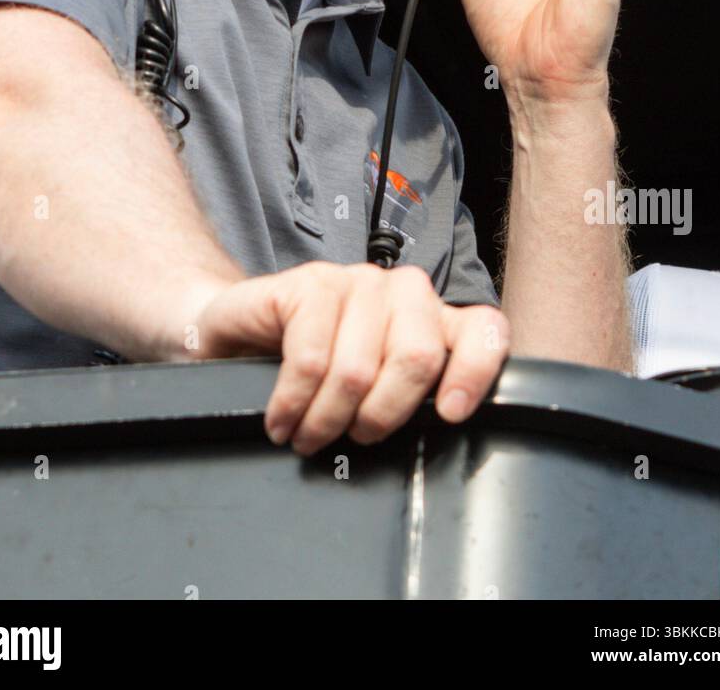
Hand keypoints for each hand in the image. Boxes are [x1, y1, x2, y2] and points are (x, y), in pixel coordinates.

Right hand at [193, 261, 508, 454]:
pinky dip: (293, 403)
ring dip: (327, 420)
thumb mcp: (372, 391)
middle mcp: (403, 291)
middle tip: (353, 438)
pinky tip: (281, 419)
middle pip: (419, 357)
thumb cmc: (314, 370)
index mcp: (433, 320)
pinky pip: (311, 358)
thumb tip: (438, 438)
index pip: (483, 330)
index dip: (475, 372)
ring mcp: (356, 281)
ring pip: (360, 367)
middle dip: (382, 416)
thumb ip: (409, 400)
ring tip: (307, 435)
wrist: (236, 335)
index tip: (451, 413)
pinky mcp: (309, 282)